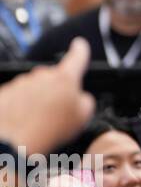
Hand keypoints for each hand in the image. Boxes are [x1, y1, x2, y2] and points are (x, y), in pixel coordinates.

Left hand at [0, 37, 94, 153]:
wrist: (12, 142)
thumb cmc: (49, 129)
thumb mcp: (83, 116)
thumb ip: (85, 100)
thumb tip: (79, 97)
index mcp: (65, 78)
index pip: (76, 57)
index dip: (80, 50)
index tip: (79, 44)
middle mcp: (41, 76)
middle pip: (53, 79)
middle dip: (56, 92)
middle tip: (57, 114)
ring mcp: (20, 84)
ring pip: (33, 89)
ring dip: (37, 102)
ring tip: (38, 124)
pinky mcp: (4, 94)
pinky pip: (16, 98)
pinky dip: (20, 109)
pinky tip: (23, 125)